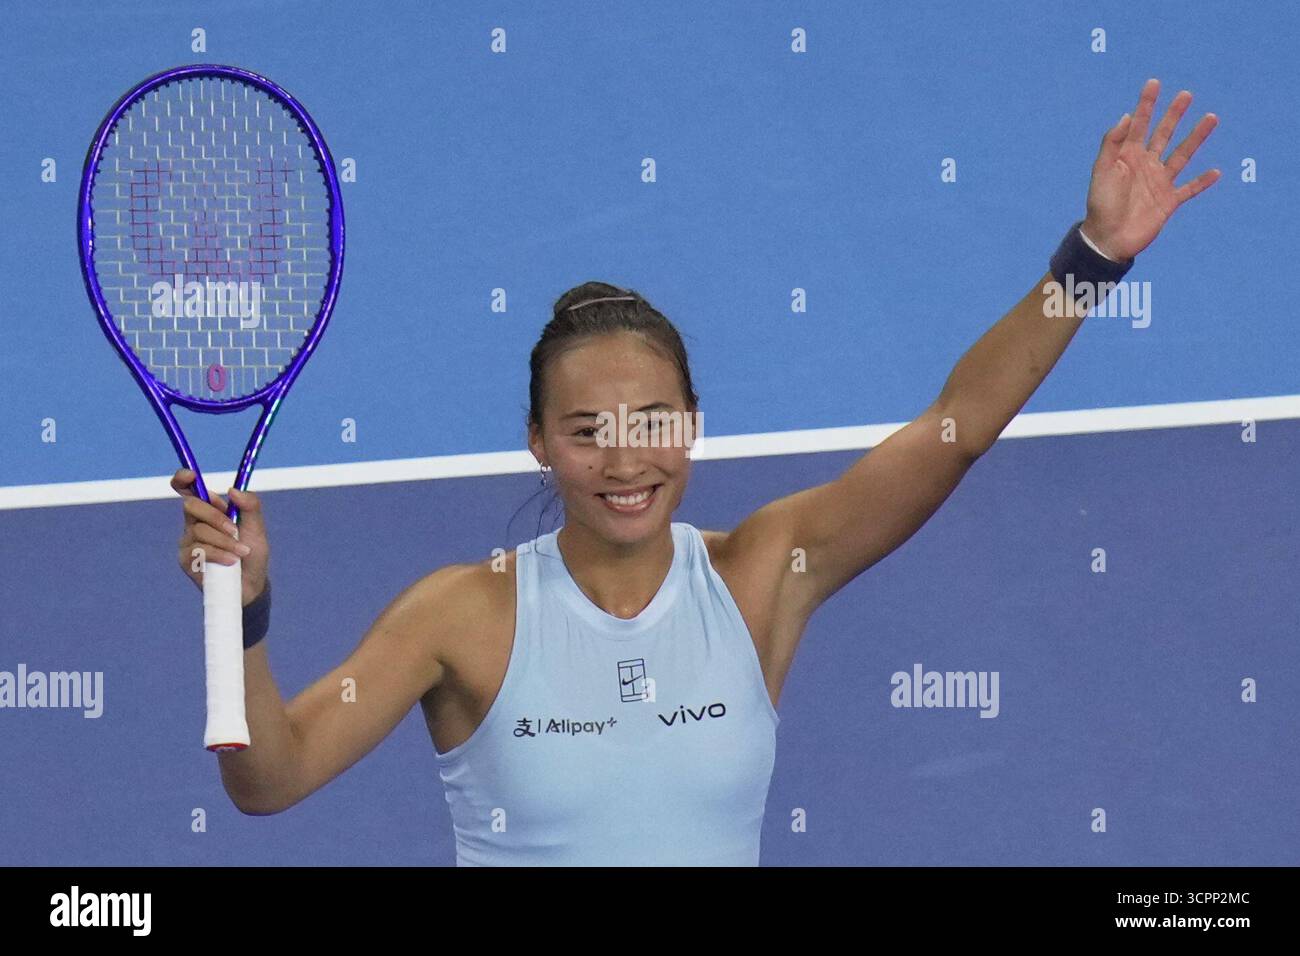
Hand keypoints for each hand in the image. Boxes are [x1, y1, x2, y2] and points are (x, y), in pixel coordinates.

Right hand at [172, 468, 269, 606]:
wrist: (251, 585)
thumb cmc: (252, 555)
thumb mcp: (257, 529)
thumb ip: (250, 507)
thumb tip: (233, 490)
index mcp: (210, 511)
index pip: (188, 490)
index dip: (184, 479)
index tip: (191, 476)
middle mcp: (194, 523)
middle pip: (192, 506)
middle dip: (215, 516)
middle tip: (235, 530)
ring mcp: (188, 542)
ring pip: (199, 530)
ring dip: (225, 541)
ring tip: (241, 553)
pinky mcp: (186, 560)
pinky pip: (199, 550)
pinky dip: (219, 554)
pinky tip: (232, 562)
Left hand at [1081, 78, 1220, 260]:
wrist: (1107, 239)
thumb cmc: (1100, 205)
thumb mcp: (1101, 171)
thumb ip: (1112, 144)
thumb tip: (1126, 116)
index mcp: (1127, 157)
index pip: (1138, 125)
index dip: (1146, 105)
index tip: (1154, 83)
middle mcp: (1145, 166)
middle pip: (1163, 135)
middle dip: (1174, 115)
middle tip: (1186, 94)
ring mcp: (1159, 183)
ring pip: (1182, 155)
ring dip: (1196, 138)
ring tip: (1210, 118)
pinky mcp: (1168, 202)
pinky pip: (1189, 190)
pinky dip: (1202, 182)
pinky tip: (1215, 172)